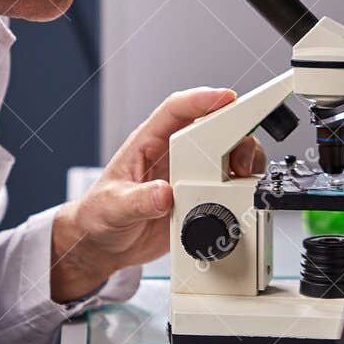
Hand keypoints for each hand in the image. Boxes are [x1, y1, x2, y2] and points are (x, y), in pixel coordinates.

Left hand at [49, 87, 265, 302]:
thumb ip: (137, 200)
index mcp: (148, 143)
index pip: (176, 110)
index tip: (227, 98)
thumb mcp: (112, 207)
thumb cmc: (99, 216)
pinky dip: (242, 188)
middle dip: (235, 132)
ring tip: (244, 174)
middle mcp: (173, 155)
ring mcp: (190, 176)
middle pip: (213, 128)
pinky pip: (229, 186)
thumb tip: (164, 193)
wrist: (104, 246)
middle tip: (242, 151)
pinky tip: (242, 196)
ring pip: (227, 155)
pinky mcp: (201, 198)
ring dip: (243, 159)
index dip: (202, 99)